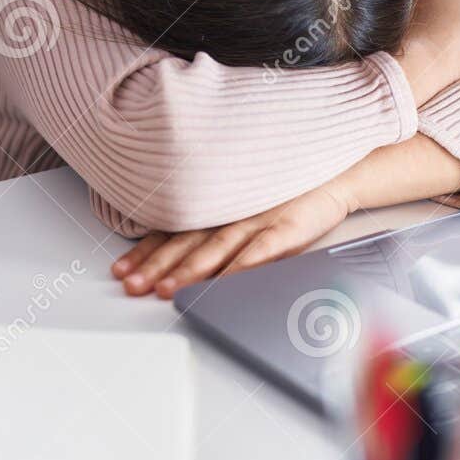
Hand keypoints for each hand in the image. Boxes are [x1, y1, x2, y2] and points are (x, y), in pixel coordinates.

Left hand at [111, 183, 354, 297]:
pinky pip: (262, 250)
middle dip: (156, 266)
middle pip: (187, 241)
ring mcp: (260, 217)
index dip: (145, 251)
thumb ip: (217, 220)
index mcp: (219, 204)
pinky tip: (225, 283)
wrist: (338, 169)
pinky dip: (241, 266)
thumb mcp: (246, 198)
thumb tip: (180, 250)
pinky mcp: (289, 225)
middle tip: (132, 287)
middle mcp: (232, 210)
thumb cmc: (290, 187)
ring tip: (167, 290)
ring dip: (190, 270)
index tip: (121, 270)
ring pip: (217, 247)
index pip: (173, 229)